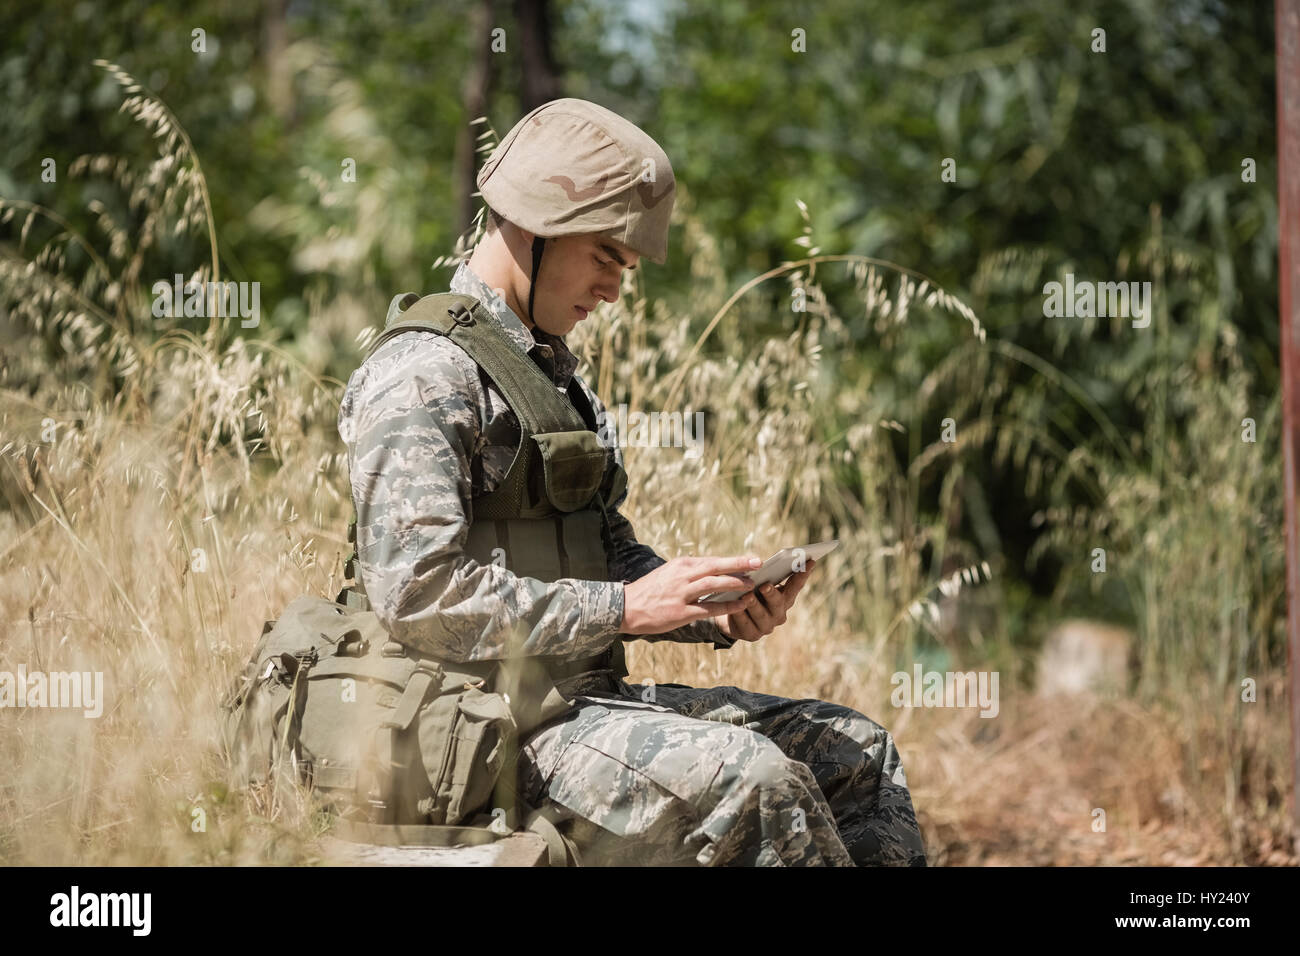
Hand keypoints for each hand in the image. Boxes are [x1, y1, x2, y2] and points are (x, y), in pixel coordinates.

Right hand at [621, 555, 763, 634]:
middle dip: (740, 565)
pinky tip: (740, 605)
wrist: (624, 607)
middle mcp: (683, 576)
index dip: (734, 560)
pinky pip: (709, 608)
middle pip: (717, 567)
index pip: (713, 561)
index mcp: (681, 565)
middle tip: (759, 564)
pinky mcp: (680, 612)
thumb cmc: (649, 591)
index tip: (752, 559)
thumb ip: (689, 572)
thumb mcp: (669, 573)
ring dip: (736, 584)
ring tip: (752, 586)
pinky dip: (727, 606)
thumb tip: (712, 571)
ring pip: (715, 585)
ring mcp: (682, 594)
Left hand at [713, 559, 816, 642]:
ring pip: (761, 615)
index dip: (803, 574)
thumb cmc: (747, 592)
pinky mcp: (752, 634)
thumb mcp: (754, 581)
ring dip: (754, 605)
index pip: (796, 585)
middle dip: (772, 594)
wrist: (730, 615)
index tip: (809, 561)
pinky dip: (740, 615)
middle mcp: (779, 613)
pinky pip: (746, 624)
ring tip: (746, 596)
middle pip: (778, 602)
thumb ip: (760, 573)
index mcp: (784, 597)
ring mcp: (767, 626)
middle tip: (765, 586)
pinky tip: (735, 609)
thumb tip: (756, 562)